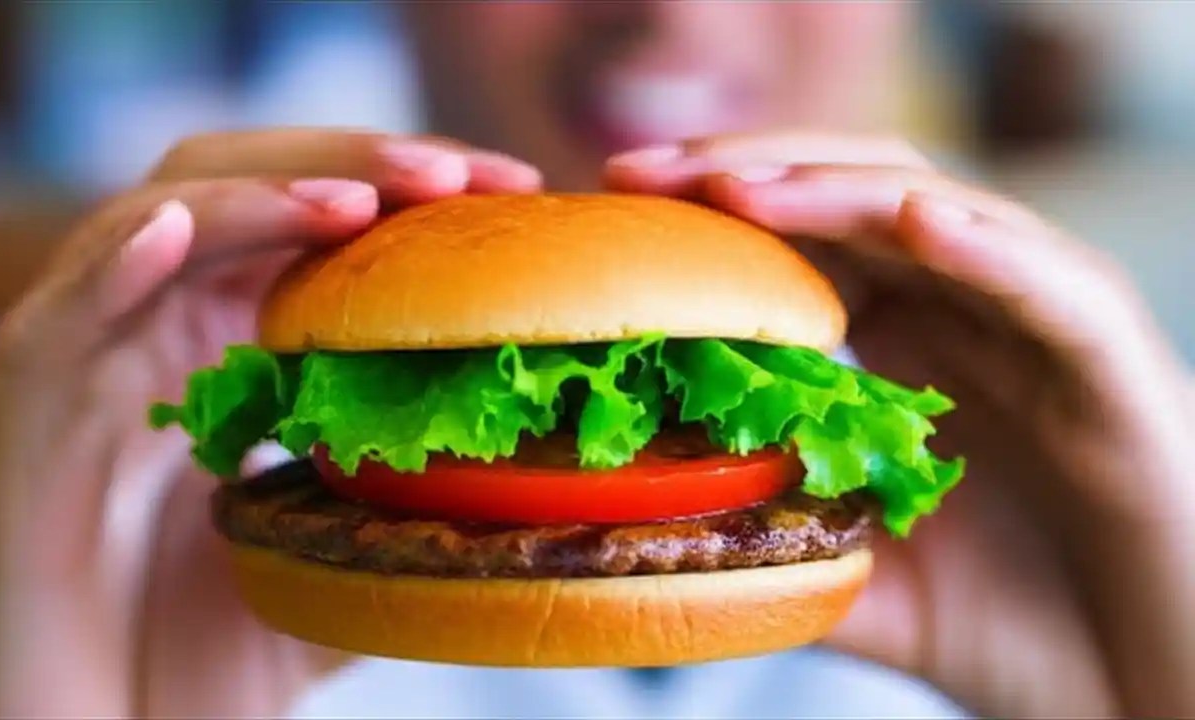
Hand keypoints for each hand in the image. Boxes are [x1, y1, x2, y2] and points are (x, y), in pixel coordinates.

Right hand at [0, 129, 540, 717]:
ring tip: (357, 202)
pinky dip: (118, 261)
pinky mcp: (25, 402)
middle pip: (247, 190)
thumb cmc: (191, 665)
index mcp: (227, 348)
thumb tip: (518, 497)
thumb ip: (403, 524)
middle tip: (455, 175)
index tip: (511, 190)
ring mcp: (91, 355)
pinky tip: (178, 232)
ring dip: (260, 197)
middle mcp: (159, 330)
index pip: (316, 226)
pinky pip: (63, 310)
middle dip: (350, 166)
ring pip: (159, 220)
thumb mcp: (330, 574)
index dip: (407, 196)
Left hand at [607, 133, 1193, 717]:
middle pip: (853, 197)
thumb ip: (774, 544)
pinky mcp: (1117, 364)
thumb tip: (650, 530)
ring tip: (737, 185)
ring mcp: (1041, 327)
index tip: (617, 206)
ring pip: (943, 215)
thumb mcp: (862, 583)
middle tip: (637, 172)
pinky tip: (916, 224)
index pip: (802, 242)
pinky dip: (990, 247)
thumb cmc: (1017, 631)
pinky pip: (1054, 285)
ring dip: (837, 189)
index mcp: (908, 346)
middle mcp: (970, 315)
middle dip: (744, 171)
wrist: (1141, 697)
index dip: (711, 214)